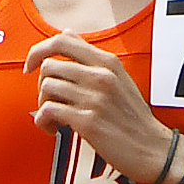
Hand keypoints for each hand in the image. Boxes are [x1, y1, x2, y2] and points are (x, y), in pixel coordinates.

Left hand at [23, 32, 169, 182]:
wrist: (153, 149)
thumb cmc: (133, 118)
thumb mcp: (120, 78)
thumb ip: (93, 58)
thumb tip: (65, 33)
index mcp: (108, 62)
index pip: (63, 40)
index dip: (39, 50)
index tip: (31, 66)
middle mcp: (101, 75)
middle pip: (49, 66)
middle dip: (41, 86)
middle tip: (51, 102)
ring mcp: (95, 98)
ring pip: (46, 88)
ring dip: (42, 105)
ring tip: (55, 118)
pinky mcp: (88, 121)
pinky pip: (48, 111)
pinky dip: (43, 121)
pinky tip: (53, 129)